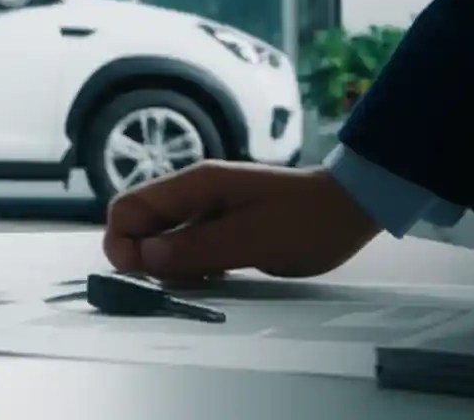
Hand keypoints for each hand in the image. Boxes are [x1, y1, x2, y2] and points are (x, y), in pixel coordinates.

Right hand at [102, 160, 380, 279]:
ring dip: (165, 266)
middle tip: (166, 288)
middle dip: (139, 257)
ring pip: (161, 240)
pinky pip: (186, 248)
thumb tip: (145, 257)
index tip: (138, 275)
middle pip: (138, 223)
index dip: (121, 242)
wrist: (352, 207)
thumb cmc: (307, 220)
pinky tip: (210, 282)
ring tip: (195, 286)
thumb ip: (198, 248)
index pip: (128, 208)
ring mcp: (205, 211)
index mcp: (194, 185)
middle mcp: (192, 194)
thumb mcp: (254, 238)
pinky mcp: (220, 228)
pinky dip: (187, 268)